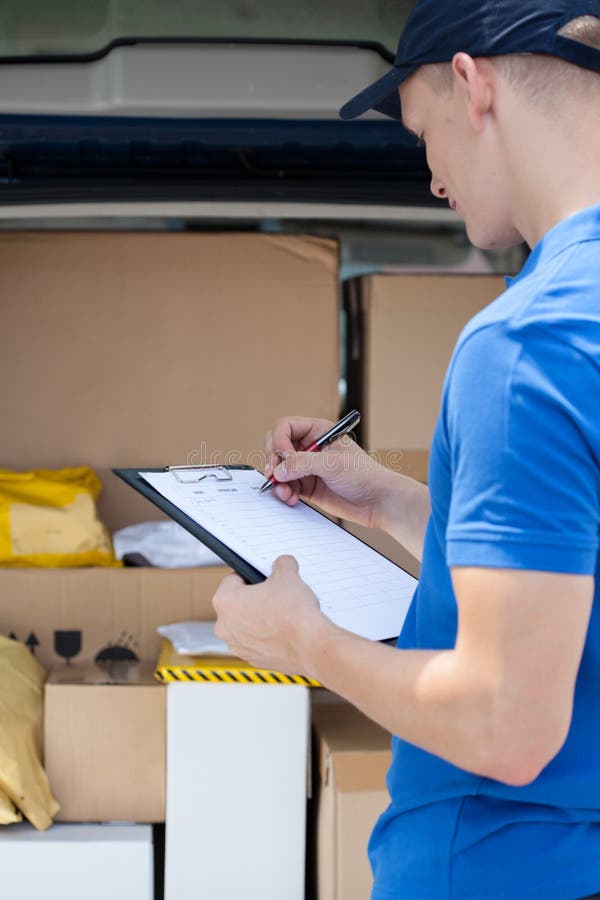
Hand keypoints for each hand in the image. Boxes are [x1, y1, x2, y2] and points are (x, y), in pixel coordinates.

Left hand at [212, 555, 331, 675]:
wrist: (310, 646)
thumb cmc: (293, 613)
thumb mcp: (288, 575)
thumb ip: (281, 564)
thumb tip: (283, 564)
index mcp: (225, 601)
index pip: (232, 579)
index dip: (251, 575)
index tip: (263, 578)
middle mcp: (224, 626)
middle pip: (237, 603)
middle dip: (254, 598)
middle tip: (274, 595)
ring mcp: (238, 646)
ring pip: (245, 624)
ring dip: (258, 618)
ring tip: (281, 614)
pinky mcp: (252, 660)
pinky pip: (256, 642)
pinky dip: (266, 636)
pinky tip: (283, 631)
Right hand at [263, 415, 385, 527]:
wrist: (377, 501)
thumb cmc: (364, 475)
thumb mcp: (332, 464)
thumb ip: (302, 463)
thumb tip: (278, 469)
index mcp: (318, 431)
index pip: (285, 427)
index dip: (279, 440)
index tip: (283, 457)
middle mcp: (310, 447)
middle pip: (277, 447)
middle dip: (274, 462)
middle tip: (276, 475)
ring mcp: (308, 467)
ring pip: (279, 469)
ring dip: (278, 482)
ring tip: (286, 493)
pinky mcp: (307, 486)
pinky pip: (286, 486)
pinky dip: (284, 492)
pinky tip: (291, 498)